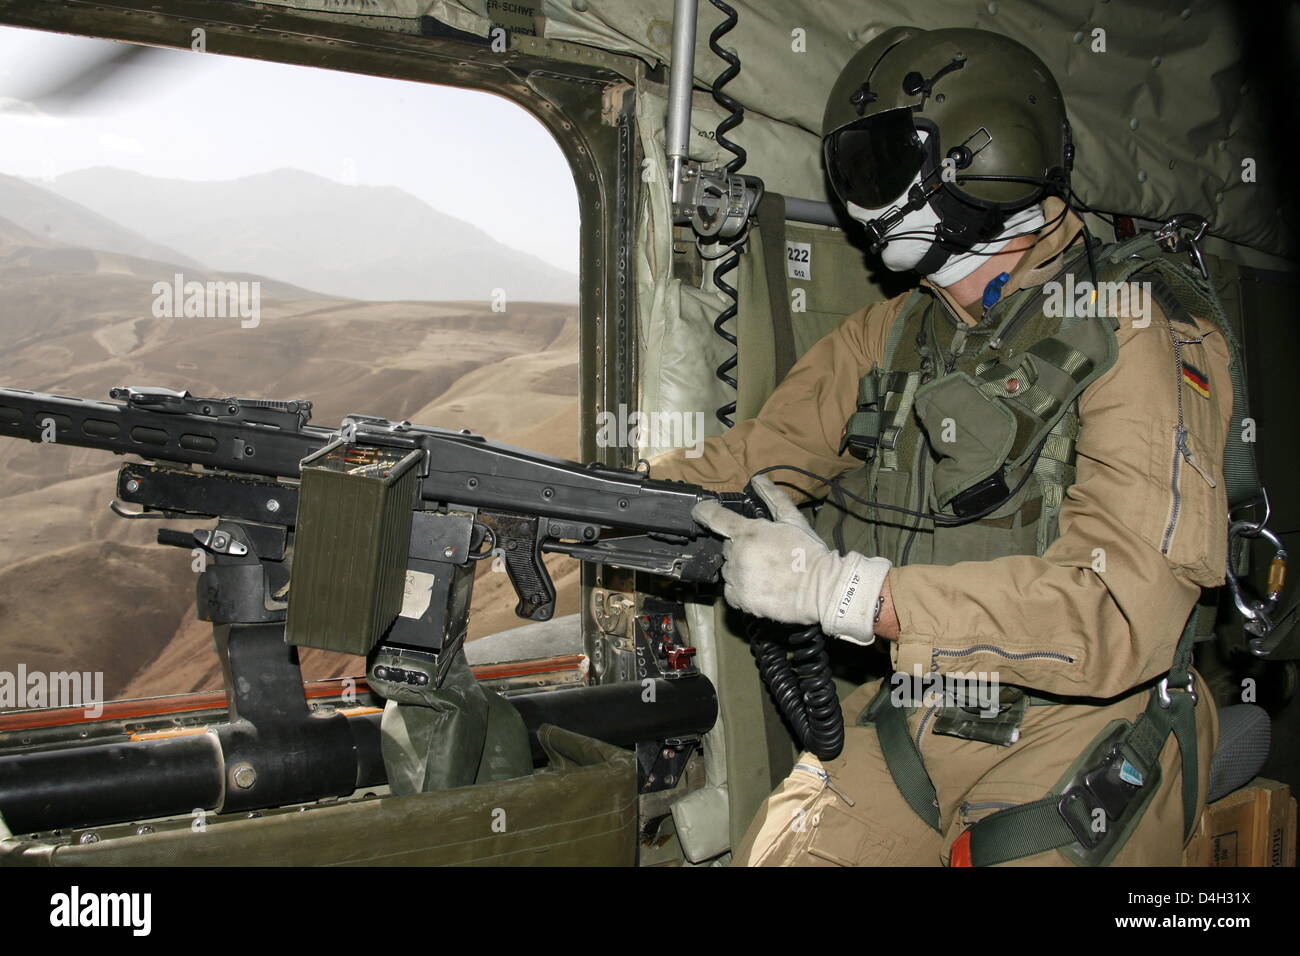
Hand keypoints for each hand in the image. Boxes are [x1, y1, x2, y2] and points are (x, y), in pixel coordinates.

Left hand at [691, 475, 891, 644]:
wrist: (822, 589)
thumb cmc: (808, 552)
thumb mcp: (792, 520)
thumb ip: (773, 498)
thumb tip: (758, 479)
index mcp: (748, 532)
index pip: (715, 518)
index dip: (704, 512)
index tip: (698, 511)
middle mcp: (737, 555)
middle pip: (727, 547)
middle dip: (741, 547)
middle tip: (764, 553)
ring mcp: (737, 578)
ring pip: (728, 569)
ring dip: (740, 568)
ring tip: (765, 572)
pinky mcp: (741, 599)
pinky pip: (730, 592)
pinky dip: (740, 589)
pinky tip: (759, 586)